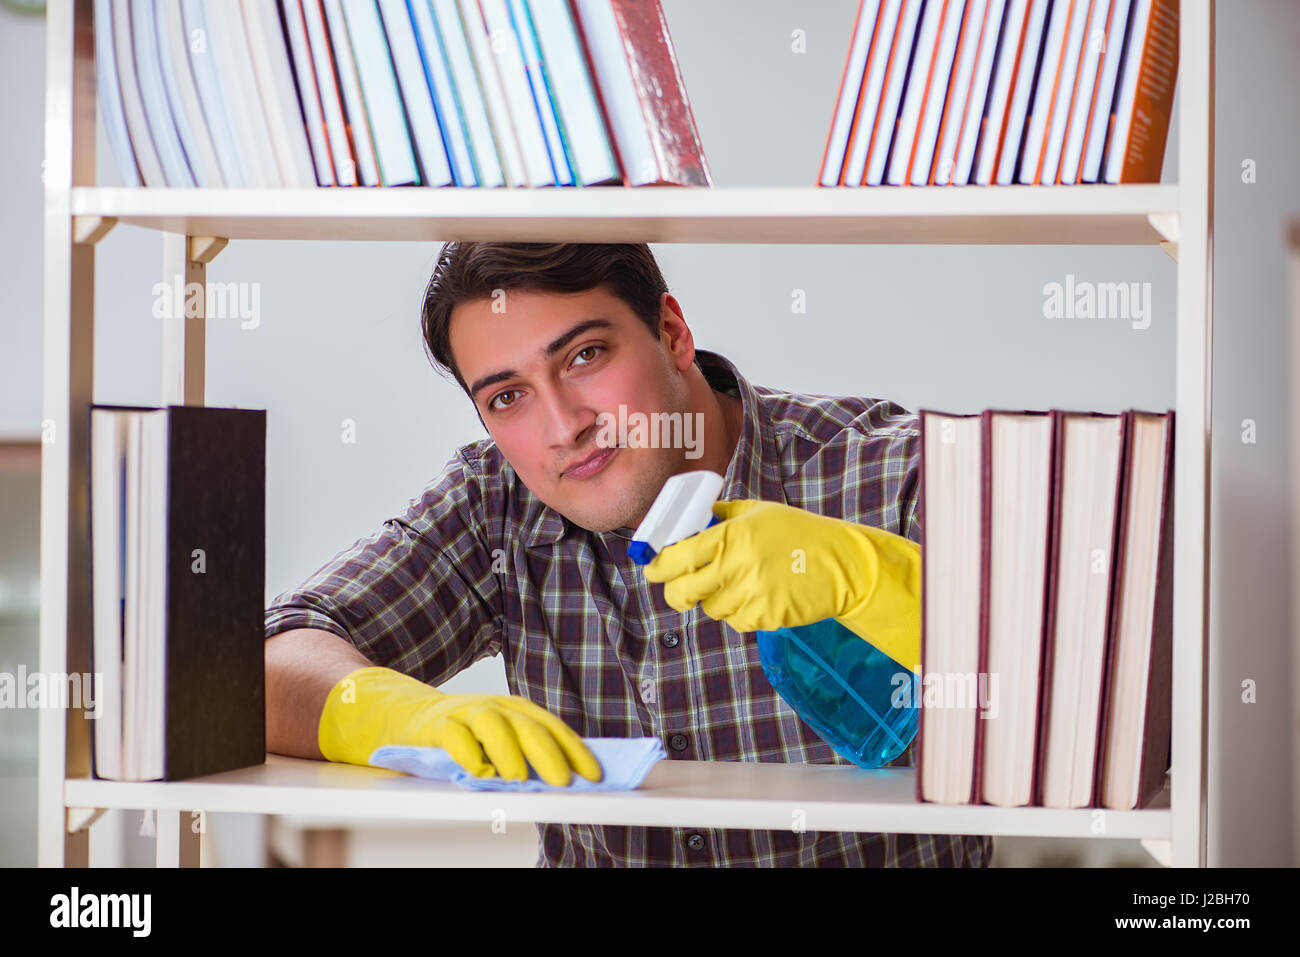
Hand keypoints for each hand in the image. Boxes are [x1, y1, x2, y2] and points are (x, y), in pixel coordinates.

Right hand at [318, 666, 602, 785]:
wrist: (402, 715)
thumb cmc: (460, 733)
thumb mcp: (497, 738)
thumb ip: (526, 753)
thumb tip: (569, 779)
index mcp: (516, 710)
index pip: (552, 727)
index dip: (574, 749)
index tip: (593, 774)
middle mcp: (494, 707)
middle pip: (528, 726)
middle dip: (550, 754)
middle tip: (564, 781)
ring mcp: (464, 713)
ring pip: (493, 725)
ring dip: (509, 752)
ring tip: (520, 779)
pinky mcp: (435, 726)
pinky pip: (453, 736)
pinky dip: (467, 753)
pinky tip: (478, 772)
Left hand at [642, 499, 921, 671]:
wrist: (843, 564)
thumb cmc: (801, 533)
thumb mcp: (759, 512)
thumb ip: (722, 517)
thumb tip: (689, 522)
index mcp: (731, 536)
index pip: (677, 557)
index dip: (658, 566)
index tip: (652, 568)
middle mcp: (736, 567)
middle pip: (682, 592)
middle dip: (675, 592)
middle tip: (678, 588)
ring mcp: (750, 596)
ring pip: (709, 608)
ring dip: (714, 599)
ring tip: (737, 583)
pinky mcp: (764, 618)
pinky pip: (735, 620)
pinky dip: (739, 612)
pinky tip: (758, 595)